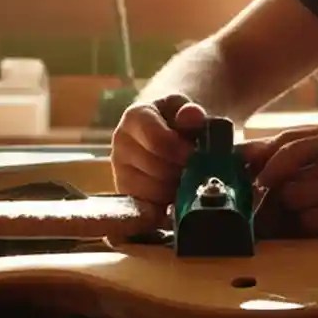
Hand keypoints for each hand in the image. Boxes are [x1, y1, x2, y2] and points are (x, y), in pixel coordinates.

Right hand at [110, 93, 207, 223]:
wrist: (169, 131)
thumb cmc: (180, 120)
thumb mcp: (187, 111)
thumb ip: (192, 113)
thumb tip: (193, 115)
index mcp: (136, 117)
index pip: (156, 140)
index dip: (180, 150)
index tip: (195, 154)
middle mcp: (121, 142)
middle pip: (156, 168)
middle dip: (180, 171)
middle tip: (197, 169)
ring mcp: (120, 169)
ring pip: (152, 190)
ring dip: (175, 188)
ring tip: (188, 178)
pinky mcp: (125, 193)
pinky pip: (148, 207)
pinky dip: (166, 204)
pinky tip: (178, 194)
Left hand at [244, 122, 317, 236]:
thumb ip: (317, 149)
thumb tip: (260, 158)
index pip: (287, 140)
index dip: (261, 158)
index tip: (245, 173)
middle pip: (283, 170)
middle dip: (271, 189)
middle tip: (269, 202)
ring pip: (293, 196)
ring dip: (293, 209)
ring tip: (312, 210)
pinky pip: (312, 221)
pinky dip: (311, 226)